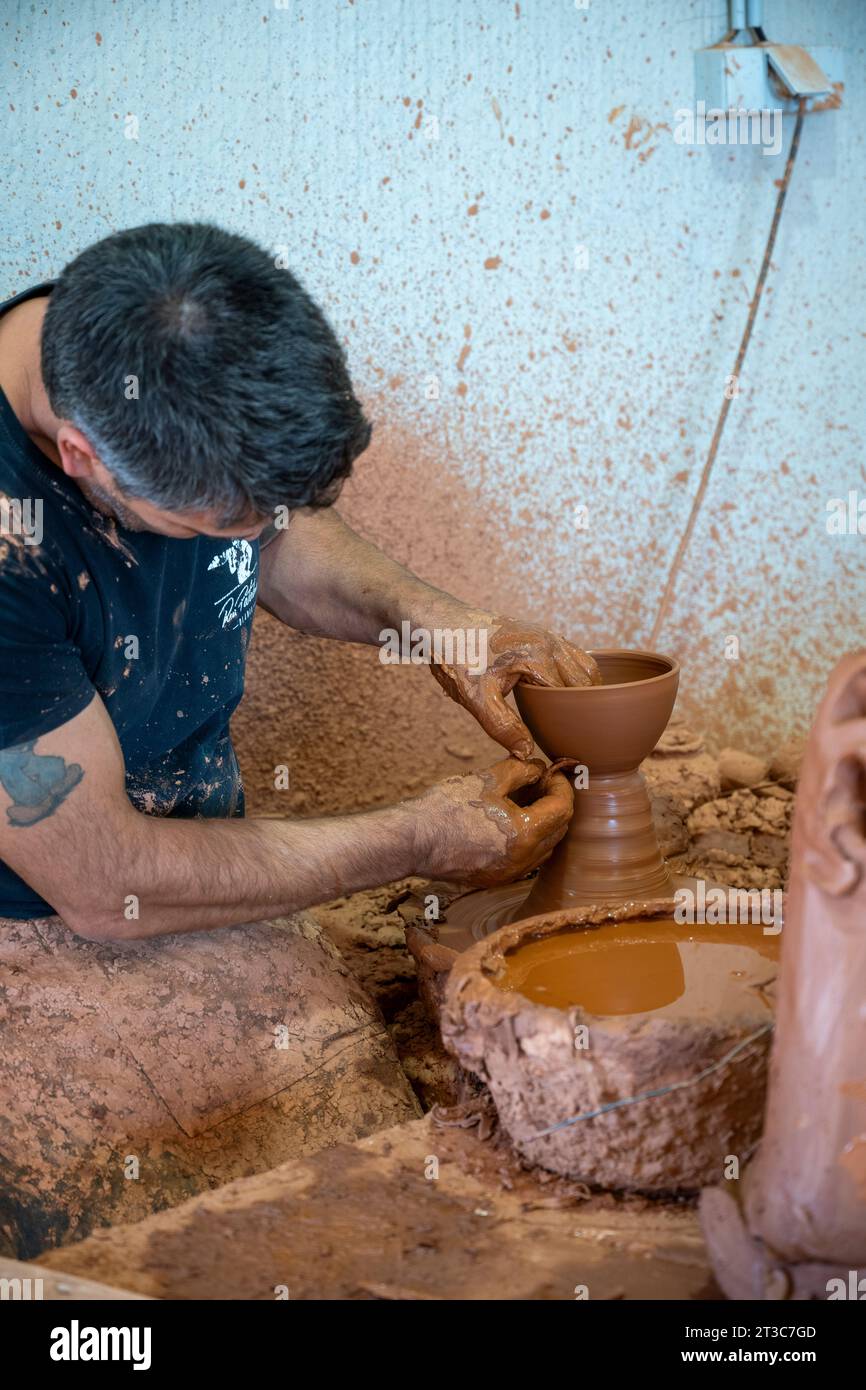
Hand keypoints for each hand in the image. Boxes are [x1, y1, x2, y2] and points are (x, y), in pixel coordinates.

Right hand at [410, 757, 572, 887]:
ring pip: (545, 847)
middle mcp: (524, 860)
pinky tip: (509, 821)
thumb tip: (538, 768)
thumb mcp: (488, 779)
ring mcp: (510, 873)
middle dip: (555, 803)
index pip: (563, 808)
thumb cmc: (448, 807)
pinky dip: (528, 839)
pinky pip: (526, 859)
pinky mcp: (496, 878)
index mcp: (526, 834)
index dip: (560, 785)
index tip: (549, 772)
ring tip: (523, 800)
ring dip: (543, 822)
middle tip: (538, 783)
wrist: (413, 840)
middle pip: (559, 829)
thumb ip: (521, 771)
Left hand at [431, 617, 599, 758]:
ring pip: (584, 663)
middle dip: (585, 703)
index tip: (571, 738)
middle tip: (575, 730)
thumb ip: (502, 726)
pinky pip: (570, 654)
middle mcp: (550, 641)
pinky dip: (574, 673)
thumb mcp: (476, 697)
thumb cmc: (456, 654)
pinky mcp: (539, 633)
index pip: (575, 693)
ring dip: (583, 687)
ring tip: (572, 713)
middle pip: (587, 678)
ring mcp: (546, 634)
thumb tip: (527, 752)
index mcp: (539, 657)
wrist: (440, 621)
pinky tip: (558, 693)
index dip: (575, 718)